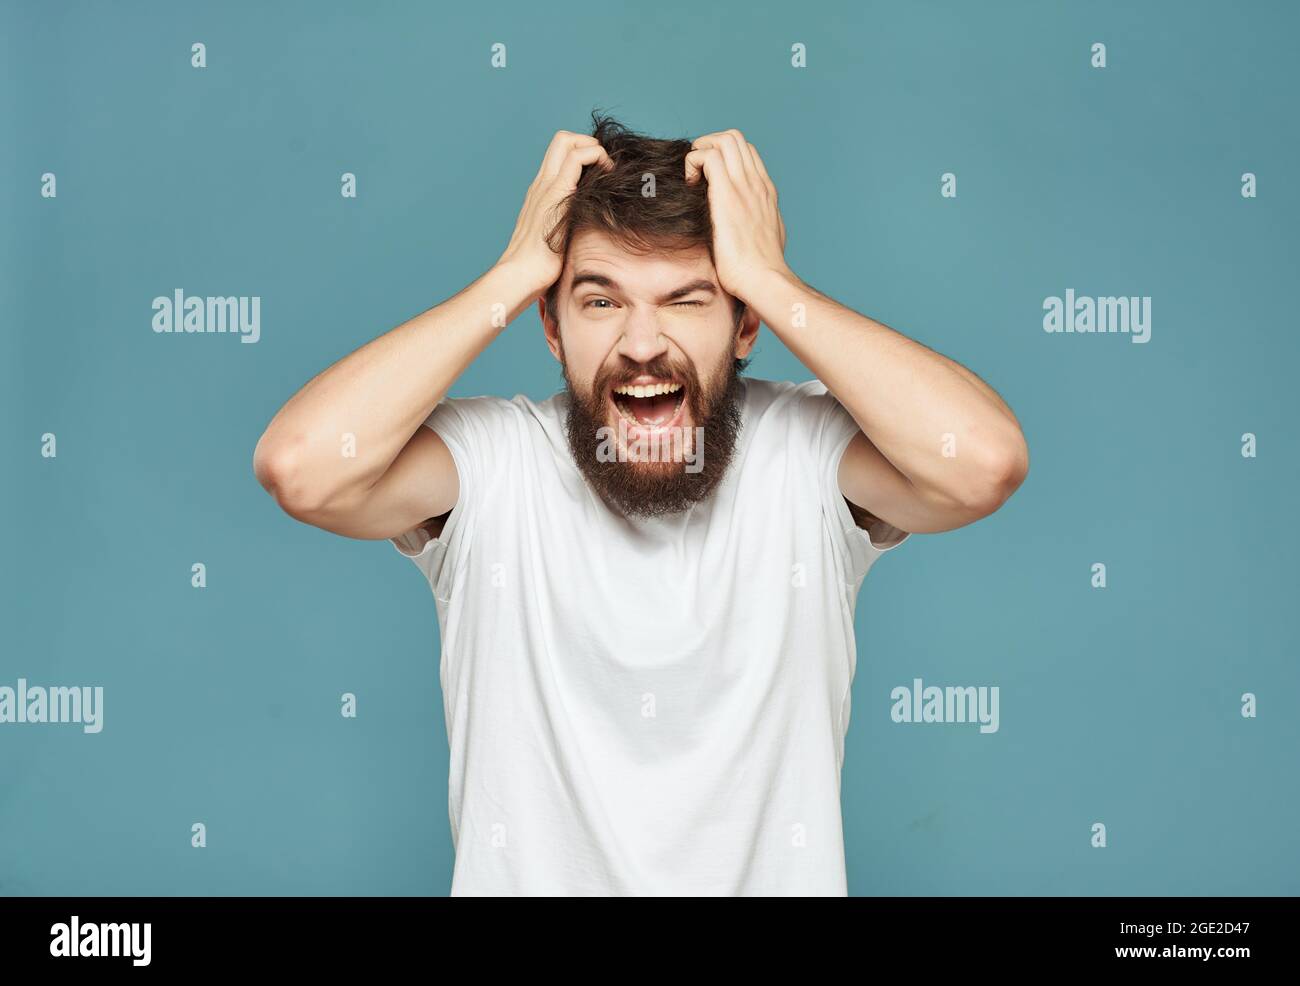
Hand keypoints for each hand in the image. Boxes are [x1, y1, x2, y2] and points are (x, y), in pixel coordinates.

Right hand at [496, 130, 611, 299]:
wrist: (521, 275)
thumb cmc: (538, 267)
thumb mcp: (557, 239)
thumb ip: (567, 228)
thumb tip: (587, 235)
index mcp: (541, 192)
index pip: (559, 154)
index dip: (583, 153)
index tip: (600, 174)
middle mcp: (541, 184)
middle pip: (562, 139)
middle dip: (589, 143)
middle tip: (605, 168)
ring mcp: (546, 186)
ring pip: (567, 141)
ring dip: (594, 149)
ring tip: (608, 173)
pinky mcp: (555, 194)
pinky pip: (577, 159)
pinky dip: (597, 157)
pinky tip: (607, 178)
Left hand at [685, 129, 789, 301]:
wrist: (764, 279)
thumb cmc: (761, 270)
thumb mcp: (767, 240)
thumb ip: (759, 224)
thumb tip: (750, 226)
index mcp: (765, 192)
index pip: (747, 153)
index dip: (723, 157)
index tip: (708, 180)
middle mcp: (757, 183)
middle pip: (735, 138)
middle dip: (709, 146)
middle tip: (696, 174)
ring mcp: (744, 185)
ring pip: (723, 140)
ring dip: (700, 151)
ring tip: (692, 178)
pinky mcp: (727, 194)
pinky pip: (707, 156)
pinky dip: (693, 163)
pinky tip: (690, 187)